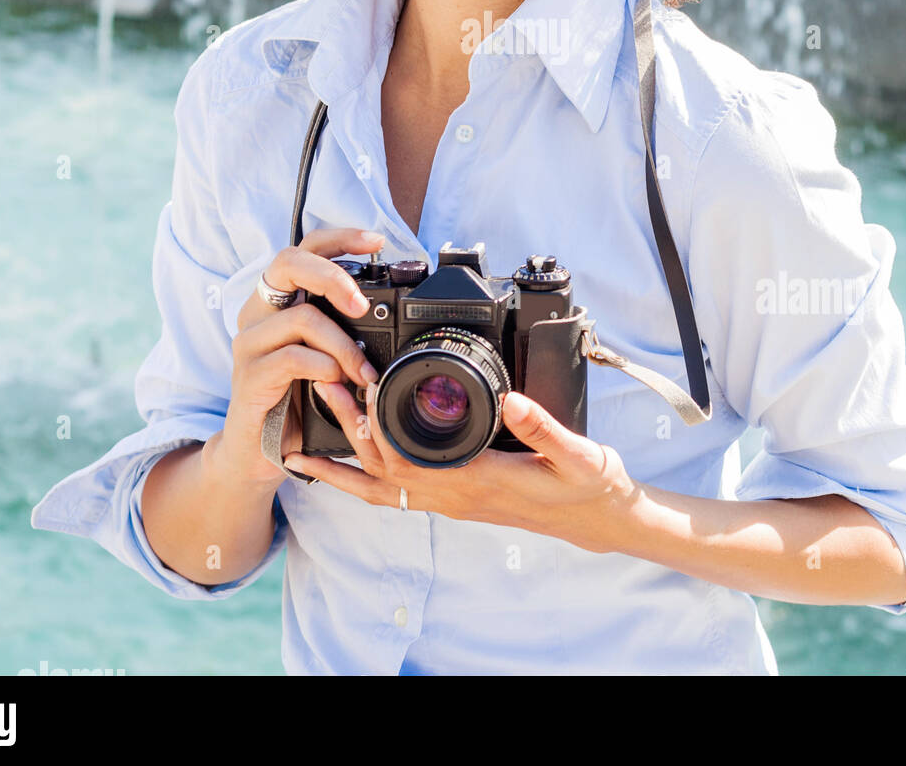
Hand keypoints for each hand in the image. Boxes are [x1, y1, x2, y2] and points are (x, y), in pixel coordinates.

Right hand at [216, 227, 385, 487]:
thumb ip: (343, 330)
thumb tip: (389, 311)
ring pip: (303, 316)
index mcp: (277, 301)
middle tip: (362, 306)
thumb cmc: (297, 400)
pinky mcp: (249, 375)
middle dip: (333, 275)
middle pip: (289, 262)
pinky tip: (334, 384)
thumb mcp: (325, 357)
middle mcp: (257, 313)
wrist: (259, 454)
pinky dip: (324, 368)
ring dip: (343, 345)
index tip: (377, 242)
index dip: (339, 239)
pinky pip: (293, 357)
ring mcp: (249, 342)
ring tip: (362, 372)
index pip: (303, 250)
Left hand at [285, 382, 640, 552]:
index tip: (360, 385)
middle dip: (348, 429)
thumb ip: (543, 428)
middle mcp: (458, 495)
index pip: (413, 455)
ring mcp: (454, 501)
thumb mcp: (578, 454)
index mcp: (480, 478)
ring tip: (304, 446)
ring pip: (384, 490)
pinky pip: (400, 496)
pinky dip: (367, 484)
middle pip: (384, 469)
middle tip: (322, 387)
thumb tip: (511, 398)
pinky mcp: (458, 498)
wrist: (602, 520)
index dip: (379, 424)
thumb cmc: (589, 486)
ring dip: (344, 466)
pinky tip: (348, 470)